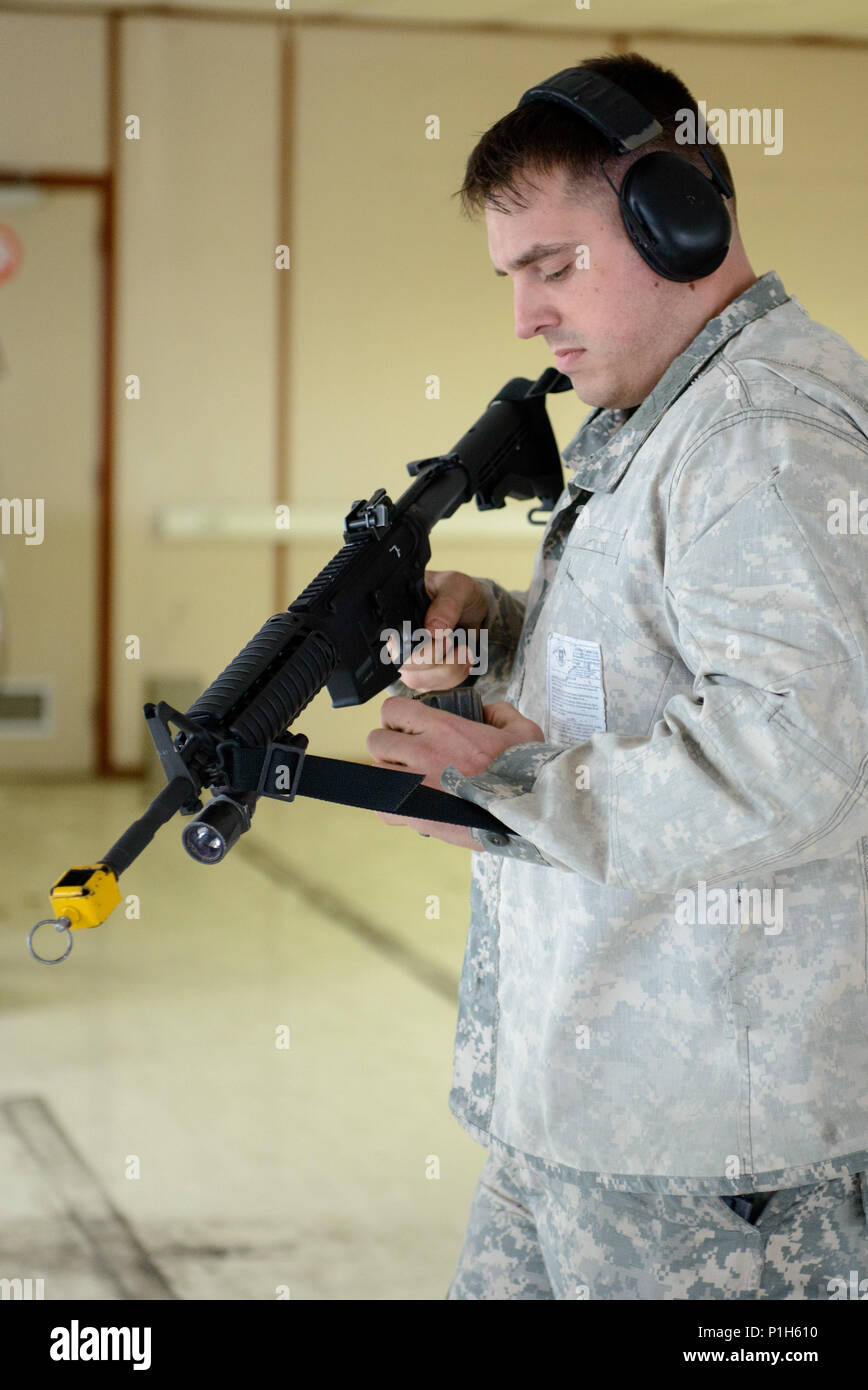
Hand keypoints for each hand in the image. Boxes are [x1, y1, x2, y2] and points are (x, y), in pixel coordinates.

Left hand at [366, 695, 544, 847]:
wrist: (527, 814)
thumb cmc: (526, 773)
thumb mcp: (522, 730)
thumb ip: (499, 713)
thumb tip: (485, 711)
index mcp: (443, 728)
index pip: (393, 709)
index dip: (397, 717)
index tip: (406, 726)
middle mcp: (423, 752)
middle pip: (376, 741)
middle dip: (388, 746)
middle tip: (406, 754)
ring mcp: (416, 785)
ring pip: (376, 773)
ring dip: (388, 774)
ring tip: (408, 780)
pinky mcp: (416, 816)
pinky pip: (382, 808)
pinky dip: (389, 806)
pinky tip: (408, 804)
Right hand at [388, 569, 486, 690]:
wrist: (473, 607)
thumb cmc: (456, 592)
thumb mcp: (455, 586)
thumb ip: (446, 604)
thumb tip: (433, 629)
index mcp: (396, 617)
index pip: (391, 642)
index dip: (412, 648)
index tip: (442, 638)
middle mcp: (398, 642)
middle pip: (403, 667)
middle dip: (434, 659)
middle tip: (453, 640)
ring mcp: (411, 661)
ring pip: (418, 681)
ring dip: (448, 671)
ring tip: (466, 650)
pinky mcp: (427, 674)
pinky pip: (436, 686)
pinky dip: (456, 675)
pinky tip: (465, 658)